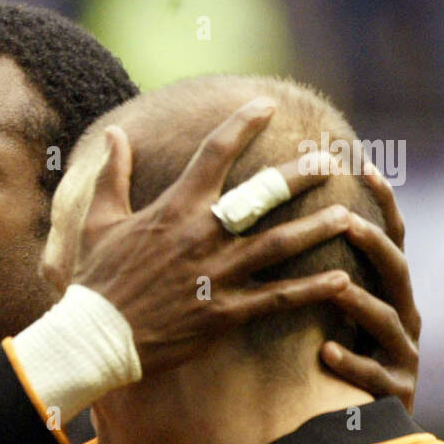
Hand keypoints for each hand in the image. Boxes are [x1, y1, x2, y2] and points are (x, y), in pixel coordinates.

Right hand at [57, 99, 353, 374]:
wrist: (95, 338)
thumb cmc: (95, 280)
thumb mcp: (98, 220)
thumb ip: (112, 174)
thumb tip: (115, 133)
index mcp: (173, 208)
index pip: (214, 153)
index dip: (243, 124)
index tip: (267, 105)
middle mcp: (201, 235)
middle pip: (263, 194)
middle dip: (300, 175)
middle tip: (330, 161)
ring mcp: (217, 274)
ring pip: (280, 243)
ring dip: (317, 227)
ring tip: (347, 214)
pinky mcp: (224, 313)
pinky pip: (278, 298)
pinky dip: (311, 289)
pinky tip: (341, 280)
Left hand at [322, 165, 420, 411]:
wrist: (356, 429)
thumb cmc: (334, 358)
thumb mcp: (330, 310)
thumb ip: (320, 269)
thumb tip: (279, 218)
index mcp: (386, 293)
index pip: (387, 239)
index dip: (381, 204)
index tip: (365, 166)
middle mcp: (403, 317)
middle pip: (395, 271)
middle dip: (374, 245)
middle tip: (345, 222)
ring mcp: (403, 355)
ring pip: (389, 320)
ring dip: (362, 301)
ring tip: (337, 288)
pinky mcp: (396, 393)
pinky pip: (373, 376)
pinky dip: (352, 362)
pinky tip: (327, 351)